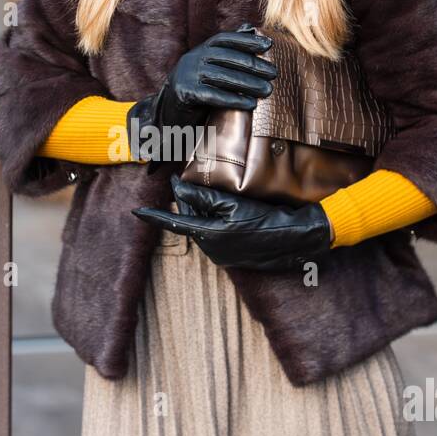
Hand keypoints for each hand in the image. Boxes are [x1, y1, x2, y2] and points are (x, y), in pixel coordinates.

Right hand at [126, 23, 276, 166]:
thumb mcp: (210, 67)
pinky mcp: (184, 93)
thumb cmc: (197, 89)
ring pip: (222, 77)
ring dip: (248, 84)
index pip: (225, 39)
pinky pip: (212, 95)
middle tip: (274, 74)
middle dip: (253, 65)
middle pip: (227, 58)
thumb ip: (229, 50)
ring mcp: (187, 75)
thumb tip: (250, 27)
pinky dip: (234, 99)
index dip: (247, 40)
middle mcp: (193, 59)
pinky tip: (251, 104)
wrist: (169, 113)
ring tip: (268, 90)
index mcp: (200, 50)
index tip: (268, 45)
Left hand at [132, 173, 333, 270]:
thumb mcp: (233, 204)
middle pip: (189, 222)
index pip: (174, 224)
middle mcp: (213, 249)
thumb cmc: (268, 220)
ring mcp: (224, 254)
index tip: (137, 211)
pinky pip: (215, 234)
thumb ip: (203, 196)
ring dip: (200, 210)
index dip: (154, 216)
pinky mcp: (235, 254)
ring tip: (203, 189)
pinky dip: (213, 219)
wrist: (299, 239)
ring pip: (202, 227)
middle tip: (182, 180)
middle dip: (184, 203)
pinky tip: (221, 205)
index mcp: (209, 237)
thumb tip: (177, 188)